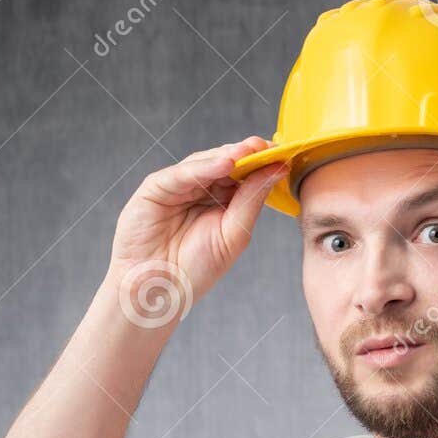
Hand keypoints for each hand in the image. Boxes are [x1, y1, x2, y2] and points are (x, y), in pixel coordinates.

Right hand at [108, 138, 286, 309]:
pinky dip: (203, 167)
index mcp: (221, 201)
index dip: (261, 163)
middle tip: (267, 147)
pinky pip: (182, 173)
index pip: (244, 174)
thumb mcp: (234, 234)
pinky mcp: (155, 188)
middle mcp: (199, 189)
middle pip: (225, 162)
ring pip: (205, 162)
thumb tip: (277, 169)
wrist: (158, 290)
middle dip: (247, 154)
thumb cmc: (194, 269)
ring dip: (228, 156)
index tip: (282, 153)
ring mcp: (177, 187)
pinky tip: (224, 164)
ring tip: (248, 151)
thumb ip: (252, 199)